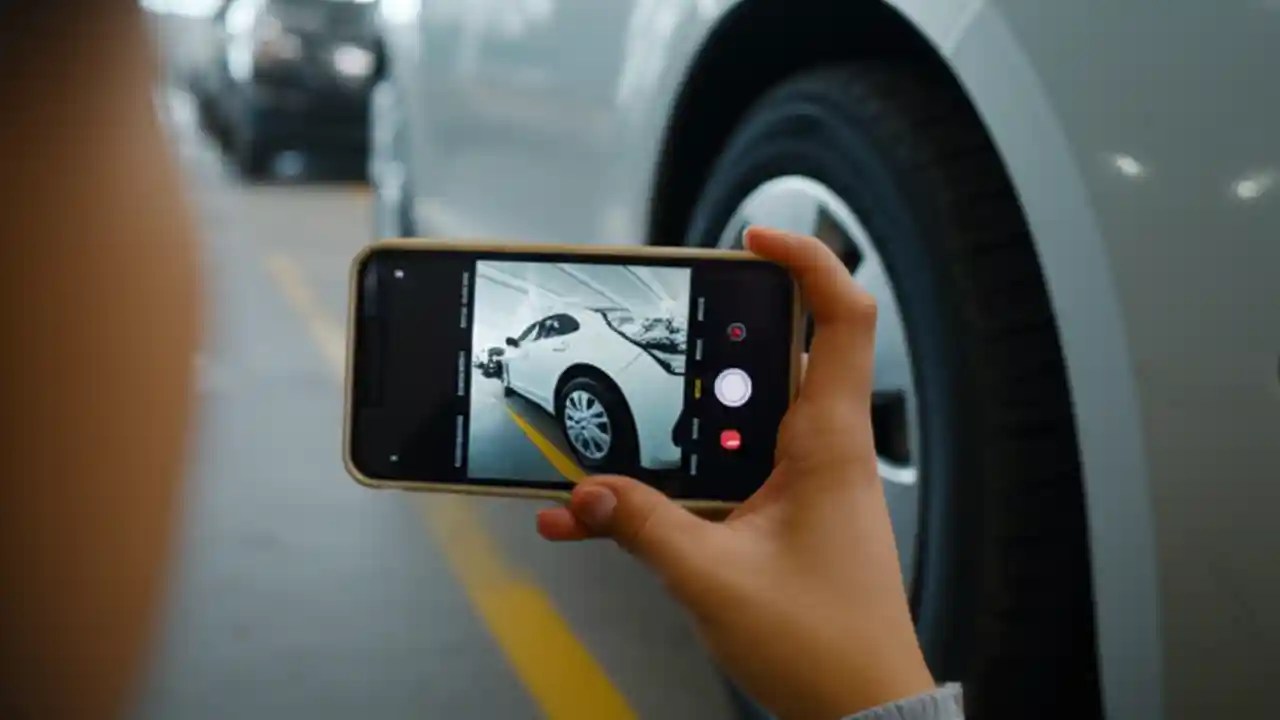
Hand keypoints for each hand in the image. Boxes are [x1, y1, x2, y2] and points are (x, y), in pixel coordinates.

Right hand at [537, 227, 935, 718]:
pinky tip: (600, 519)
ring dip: (673, 426)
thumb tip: (587, 490)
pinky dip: (665, 491)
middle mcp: (819, 452)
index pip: (844, 319)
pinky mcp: (778, 518)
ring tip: (611, 435)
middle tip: (659, 336)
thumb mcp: (715, 580)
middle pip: (773, 358)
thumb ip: (644, 527)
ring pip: (733, 423)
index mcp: (828, 445)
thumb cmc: (826, 647)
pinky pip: (715, 482)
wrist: (860, 710)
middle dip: (709, 343)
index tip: (754, 240)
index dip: (808, 262)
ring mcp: (800, 485)